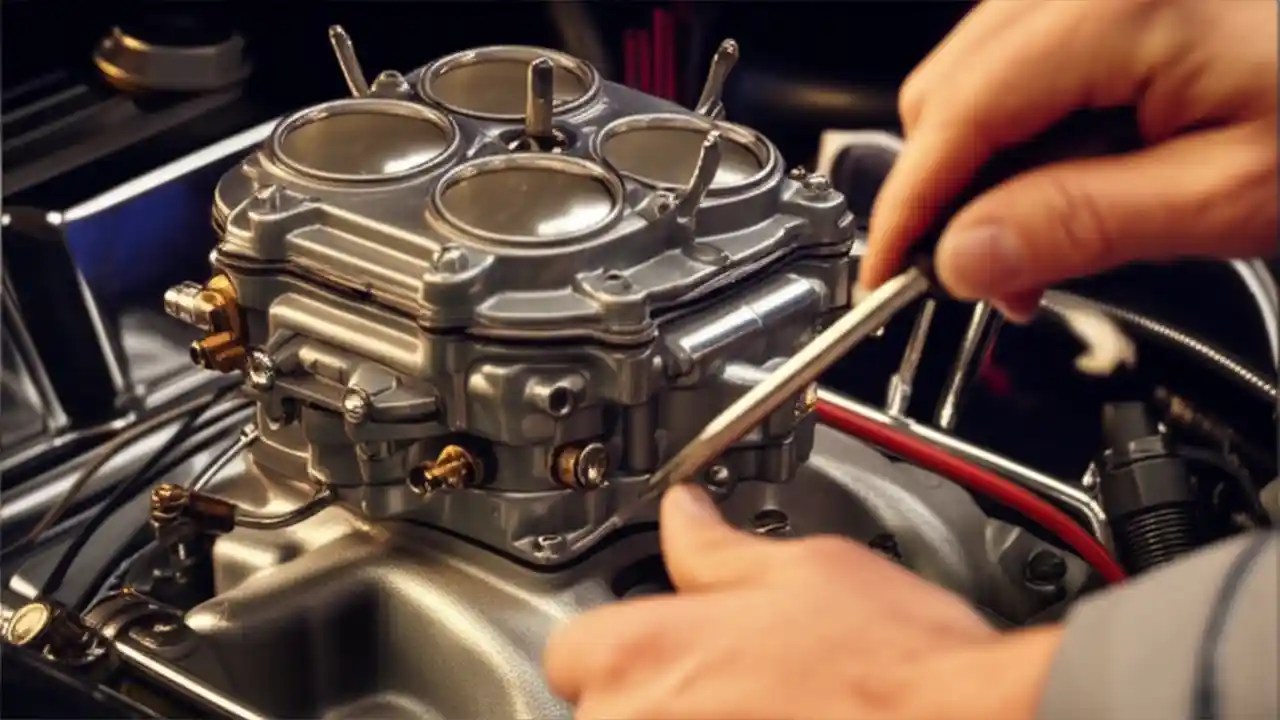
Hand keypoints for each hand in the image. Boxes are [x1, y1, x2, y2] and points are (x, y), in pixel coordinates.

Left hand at [543, 485, 1063, 719]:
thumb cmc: (899, 665)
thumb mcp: (803, 571)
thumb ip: (716, 552)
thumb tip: (683, 517)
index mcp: (645, 651)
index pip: (572, 652)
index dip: (620, 643)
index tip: (664, 644)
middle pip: (602, 711)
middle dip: (654, 699)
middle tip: (730, 685)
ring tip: (764, 710)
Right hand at [859, 0, 1277, 320]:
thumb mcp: (1224, 193)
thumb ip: (1078, 224)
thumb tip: (964, 257)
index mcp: (1110, 9)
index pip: (953, 120)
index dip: (906, 213)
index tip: (885, 281)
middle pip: (943, 96)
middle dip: (946, 197)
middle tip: (996, 277)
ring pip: (970, 83)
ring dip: (983, 169)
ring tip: (1047, 234)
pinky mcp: (1098, 0)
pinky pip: (1014, 65)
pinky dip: (1021, 133)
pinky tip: (1071, 176)